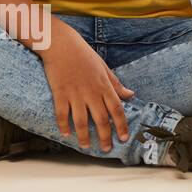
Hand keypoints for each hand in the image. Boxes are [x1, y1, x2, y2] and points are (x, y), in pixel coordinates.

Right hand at [38, 23, 133, 151]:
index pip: (117, 110)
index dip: (121, 126)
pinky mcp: (60, 92)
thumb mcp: (103, 67)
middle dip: (105, 137)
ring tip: (86, 146)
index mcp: (104, 85)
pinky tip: (66, 134)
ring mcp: (75, 93)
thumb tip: (131, 95)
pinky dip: (64, 125)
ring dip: (84, 136)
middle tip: (106, 149)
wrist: (60, 43)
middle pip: (101, 120)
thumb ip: (116, 84)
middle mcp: (91, 92)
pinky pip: (62, 113)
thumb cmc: (83, 54)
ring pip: (81, 121)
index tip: (123, 138)